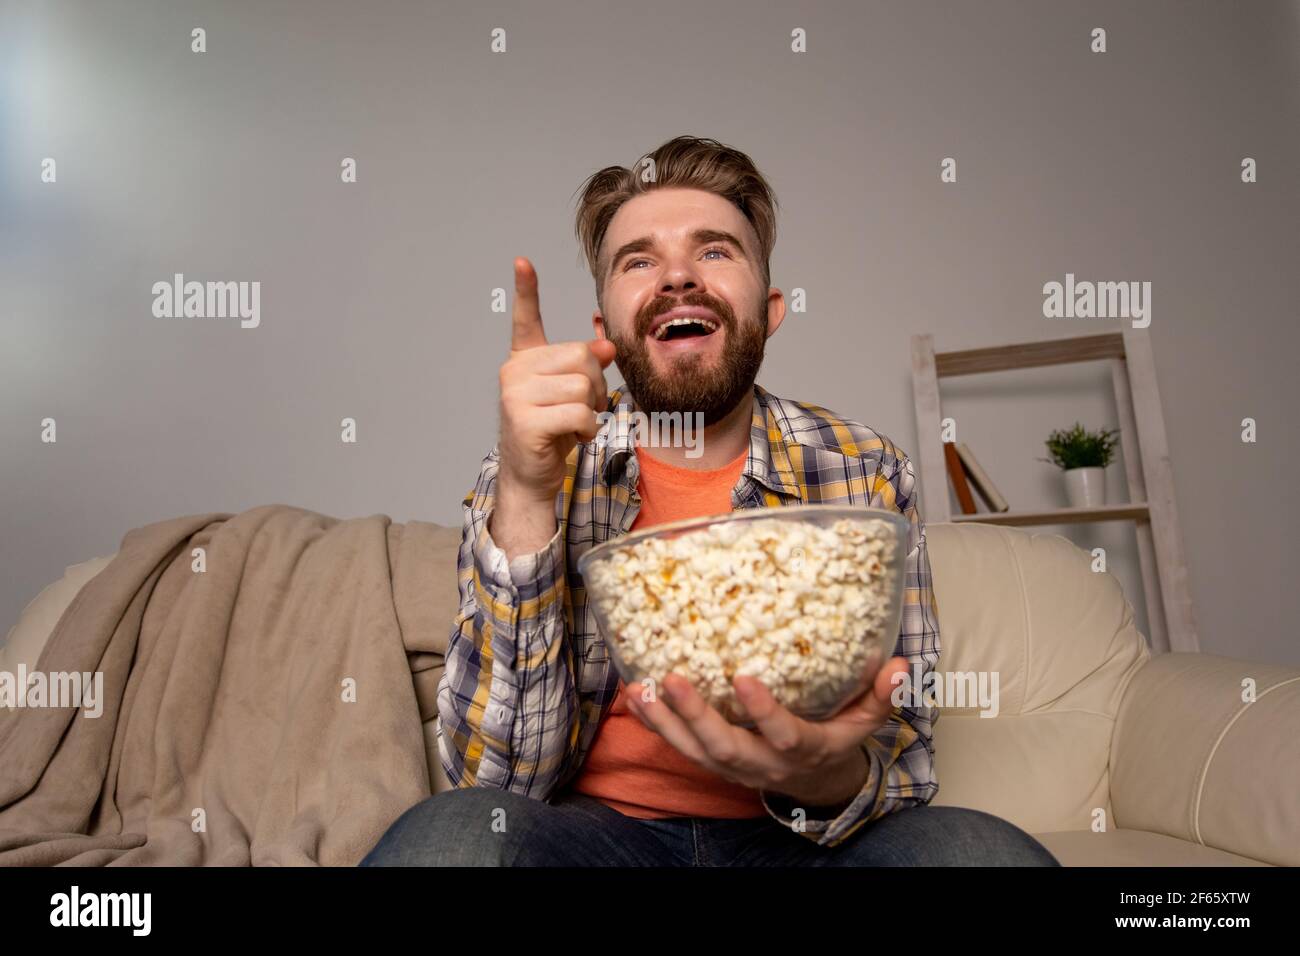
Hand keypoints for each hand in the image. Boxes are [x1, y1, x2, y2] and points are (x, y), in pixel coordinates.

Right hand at [497, 257, 617, 503]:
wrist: (531, 476)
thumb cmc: (553, 432)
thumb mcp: (574, 394)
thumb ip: (588, 367)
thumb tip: (607, 346)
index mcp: (524, 360)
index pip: (526, 320)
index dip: (526, 290)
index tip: (522, 262)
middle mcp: (514, 372)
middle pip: (581, 357)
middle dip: (595, 385)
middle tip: (583, 408)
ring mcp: (515, 396)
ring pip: (583, 387)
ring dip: (592, 411)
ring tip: (574, 425)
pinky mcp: (525, 422)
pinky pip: (579, 414)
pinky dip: (587, 430)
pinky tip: (572, 438)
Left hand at [625, 656, 911, 809]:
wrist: (814, 782)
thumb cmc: (837, 738)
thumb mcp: (867, 719)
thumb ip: (882, 694)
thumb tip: (899, 665)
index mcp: (804, 748)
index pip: (784, 735)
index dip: (764, 711)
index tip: (743, 677)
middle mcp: (764, 762)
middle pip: (726, 747)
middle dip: (696, 716)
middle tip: (672, 679)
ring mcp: (735, 766)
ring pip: (694, 750)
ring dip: (665, 721)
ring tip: (642, 688)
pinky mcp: (713, 762)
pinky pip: (680, 746)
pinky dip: (655, 723)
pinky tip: (636, 696)